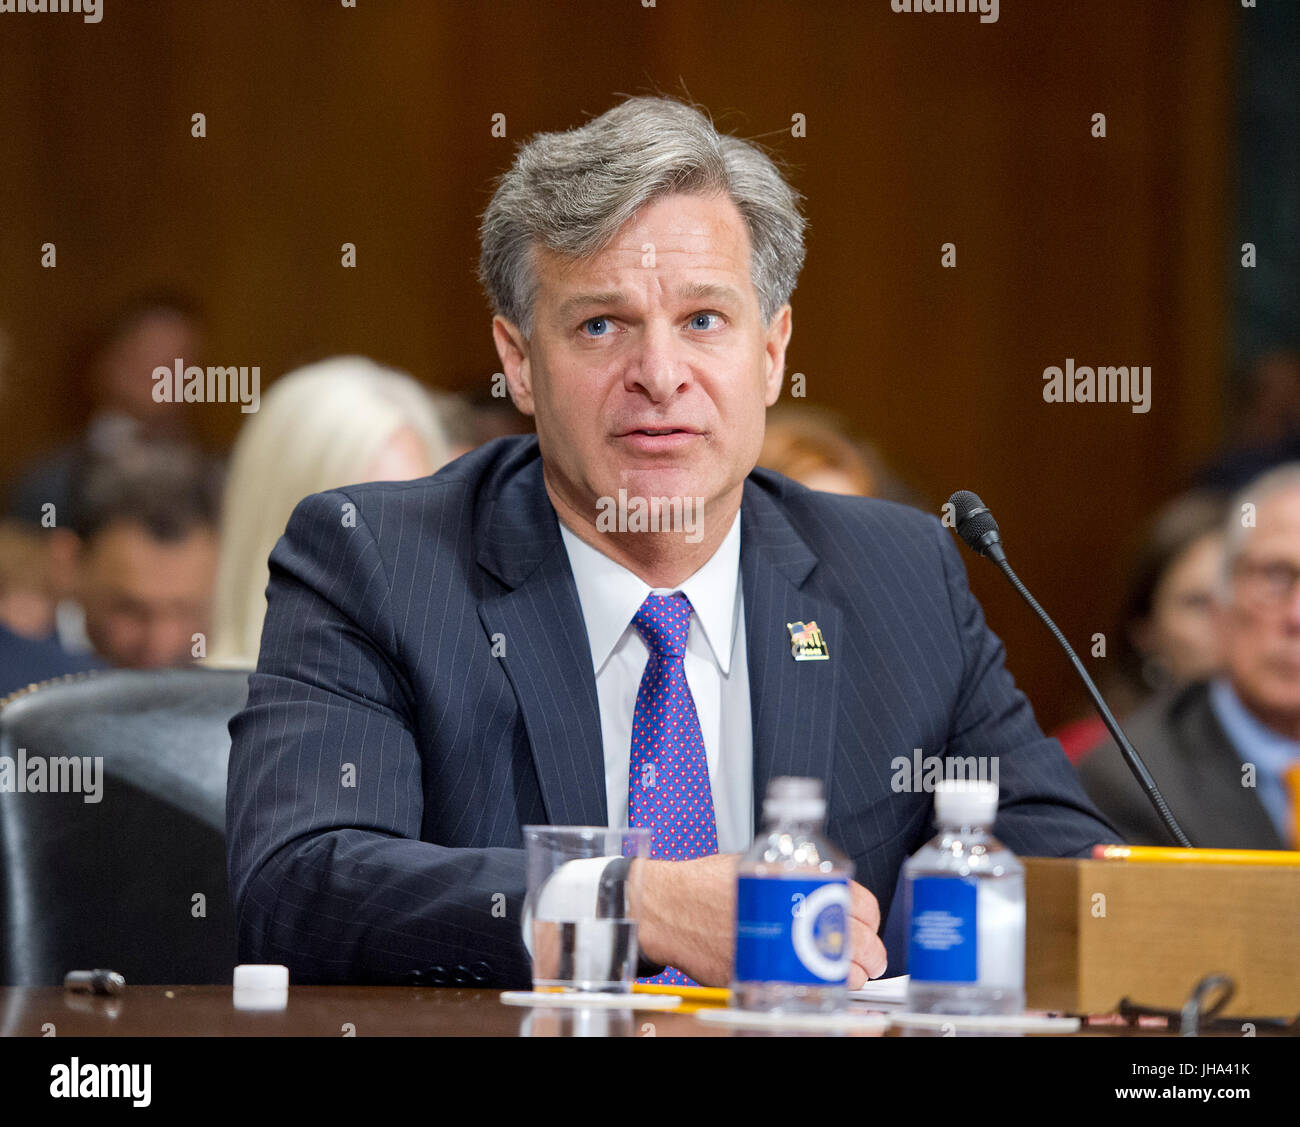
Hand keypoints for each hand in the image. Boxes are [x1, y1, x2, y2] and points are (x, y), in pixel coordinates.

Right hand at [628, 855, 887, 986]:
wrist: (670, 906)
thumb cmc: (707, 883)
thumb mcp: (759, 861)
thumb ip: (798, 875)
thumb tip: (827, 889)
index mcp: (799, 880)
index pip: (862, 903)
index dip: (869, 919)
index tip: (865, 925)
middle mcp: (797, 914)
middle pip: (860, 943)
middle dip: (870, 955)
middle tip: (867, 958)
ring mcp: (785, 948)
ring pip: (842, 974)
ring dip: (849, 976)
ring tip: (842, 972)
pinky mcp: (768, 977)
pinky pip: (810, 992)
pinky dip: (818, 991)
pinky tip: (814, 982)